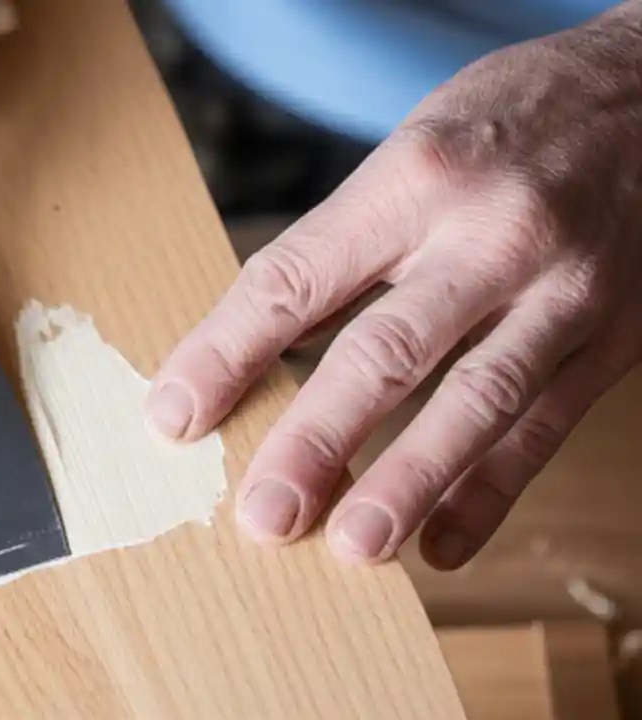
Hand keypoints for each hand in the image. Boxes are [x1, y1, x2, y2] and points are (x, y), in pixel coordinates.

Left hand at [147, 7, 641, 569]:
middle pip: (387, 351)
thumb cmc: (507, 124)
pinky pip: (545, 427)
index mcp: (415, 177)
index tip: (175, 417)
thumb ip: (339, 248)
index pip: (297, 277)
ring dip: (409, 483)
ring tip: (352, 546)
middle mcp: (492, 234)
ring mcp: (562, 291)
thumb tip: (249, 347)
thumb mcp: (411, 153)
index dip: (227, 352)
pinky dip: (492, 493)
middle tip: (265, 514)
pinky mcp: (613, 338)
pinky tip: (442, 547)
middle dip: (318, 441)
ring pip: (477, 401)